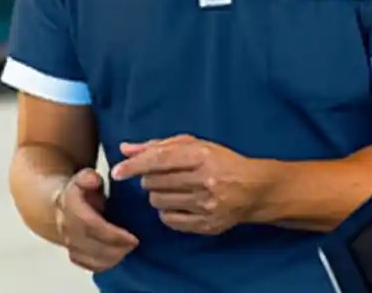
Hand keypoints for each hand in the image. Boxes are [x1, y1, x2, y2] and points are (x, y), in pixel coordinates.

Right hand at [54, 168, 138, 271]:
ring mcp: (70, 243)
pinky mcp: (75, 255)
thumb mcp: (84, 177)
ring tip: (129, 249)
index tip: (132, 236)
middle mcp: (67, 227)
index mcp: (68, 205)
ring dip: (113, 257)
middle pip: (91, 245)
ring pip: (90, 258)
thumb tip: (94, 180)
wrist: (62, 205)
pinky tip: (119, 256)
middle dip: (116, 247)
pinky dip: (106, 264)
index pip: (89, 224)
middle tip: (136, 242)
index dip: (111, 233)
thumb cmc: (82, 190)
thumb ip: (88, 177)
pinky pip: (90, 266)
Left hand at [110, 134, 261, 235]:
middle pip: (155, 182)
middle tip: (160, 176)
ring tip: (171, 189)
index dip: (135, 165)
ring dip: (157, 194)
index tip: (117, 171)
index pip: (159, 159)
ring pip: (158, 202)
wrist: (254, 189)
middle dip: (148, 178)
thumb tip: (125, 149)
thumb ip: (158, 146)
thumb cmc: (221, 162)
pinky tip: (178, 203)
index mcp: (202, 156)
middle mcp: (205, 181)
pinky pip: (169, 220)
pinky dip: (167, 211)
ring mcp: (206, 205)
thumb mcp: (194, 145)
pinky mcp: (207, 225)